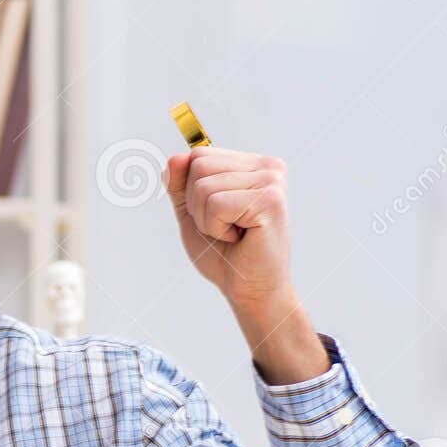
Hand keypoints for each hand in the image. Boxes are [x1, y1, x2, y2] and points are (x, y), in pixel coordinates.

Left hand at [165, 146, 290, 307]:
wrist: (249, 290)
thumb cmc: (224, 254)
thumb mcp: (191, 212)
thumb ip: (180, 183)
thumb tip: (175, 157)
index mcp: (253, 164)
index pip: (198, 155)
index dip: (192, 192)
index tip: (218, 215)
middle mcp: (267, 167)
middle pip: (199, 166)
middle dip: (197, 205)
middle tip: (225, 228)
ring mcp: (271, 181)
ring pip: (203, 186)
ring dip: (207, 220)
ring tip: (233, 234)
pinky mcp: (270, 200)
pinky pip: (215, 204)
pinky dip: (216, 228)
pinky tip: (239, 238)